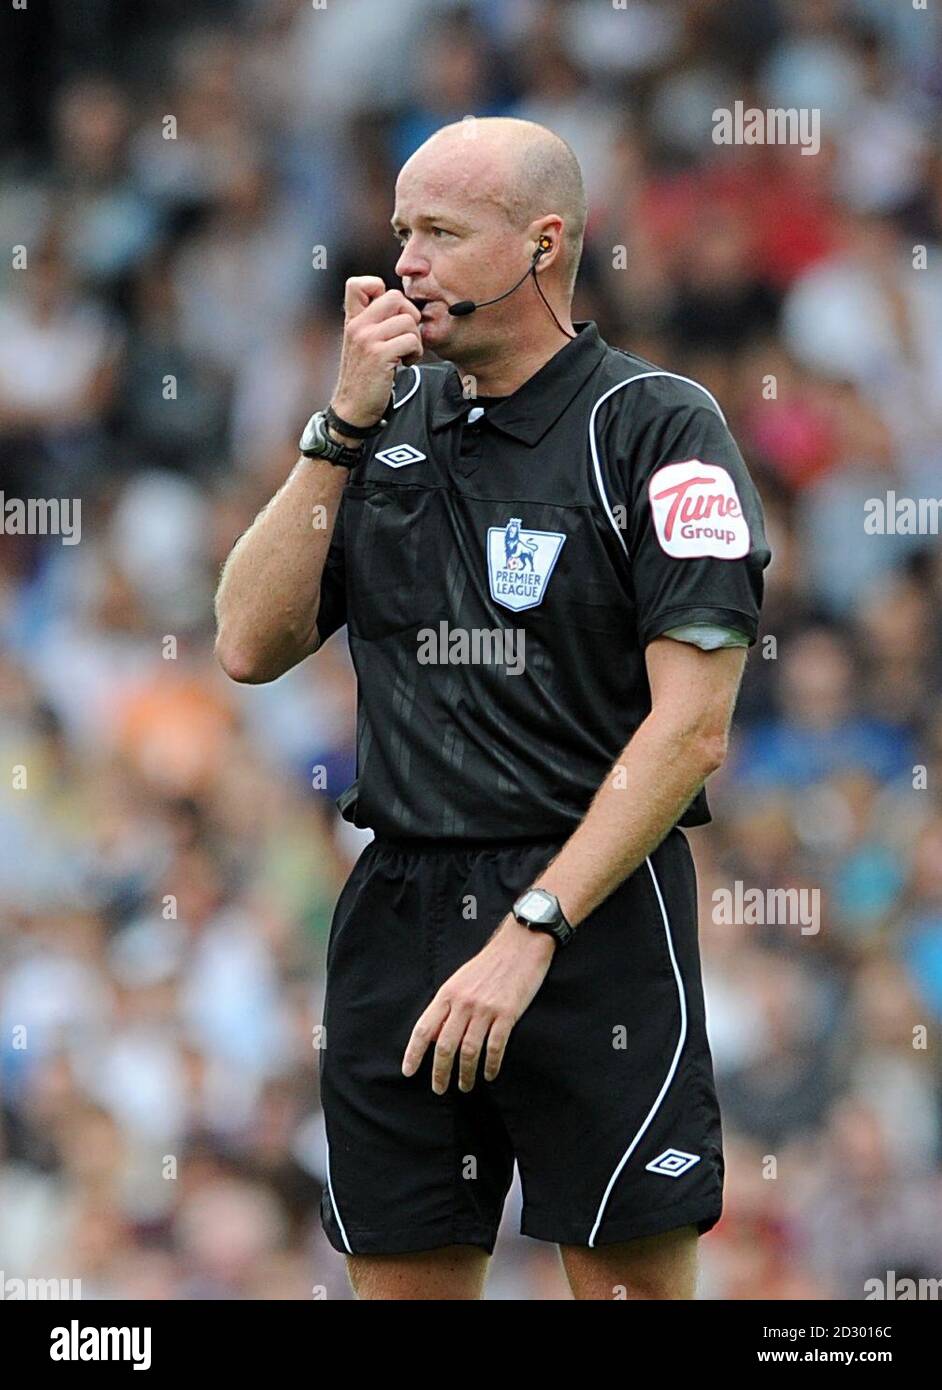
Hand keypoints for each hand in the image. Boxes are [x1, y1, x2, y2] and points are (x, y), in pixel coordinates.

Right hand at [330, 277, 422, 428]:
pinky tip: (405, 363)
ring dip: (415, 339)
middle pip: (395, 297)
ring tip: (406, 353)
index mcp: (352, 320)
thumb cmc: (362, 377)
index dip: (380, 289)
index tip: (389, 313)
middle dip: (409, 315)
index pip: (358, 284)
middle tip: (406, 335)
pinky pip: (412, 340)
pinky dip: (416, 353)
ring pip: (409, 320)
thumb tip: (401, 306)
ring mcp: (367, 340)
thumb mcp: (360, 344)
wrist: (352, 408)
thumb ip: (372, 322)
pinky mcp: (380, 355)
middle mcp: (357, 326)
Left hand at [401, 918, 556, 1093]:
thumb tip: (431, 1037)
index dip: (414, 1053)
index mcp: (447, 994)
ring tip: (465, 1086)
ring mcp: (485, 1009)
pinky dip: (490, 1065)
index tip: (408, 1072)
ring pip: (469, 1051)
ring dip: (465, 1074)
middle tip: (439, 1088)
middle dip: (440, 1072)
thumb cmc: (488, 964)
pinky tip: (489, 1074)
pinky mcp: (507, 1013)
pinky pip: (495, 1046)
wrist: (520, 945)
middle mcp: (463, 1003)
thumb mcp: (459, 981)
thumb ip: (445, 1007)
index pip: (423, 1029)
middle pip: (445, 1045)